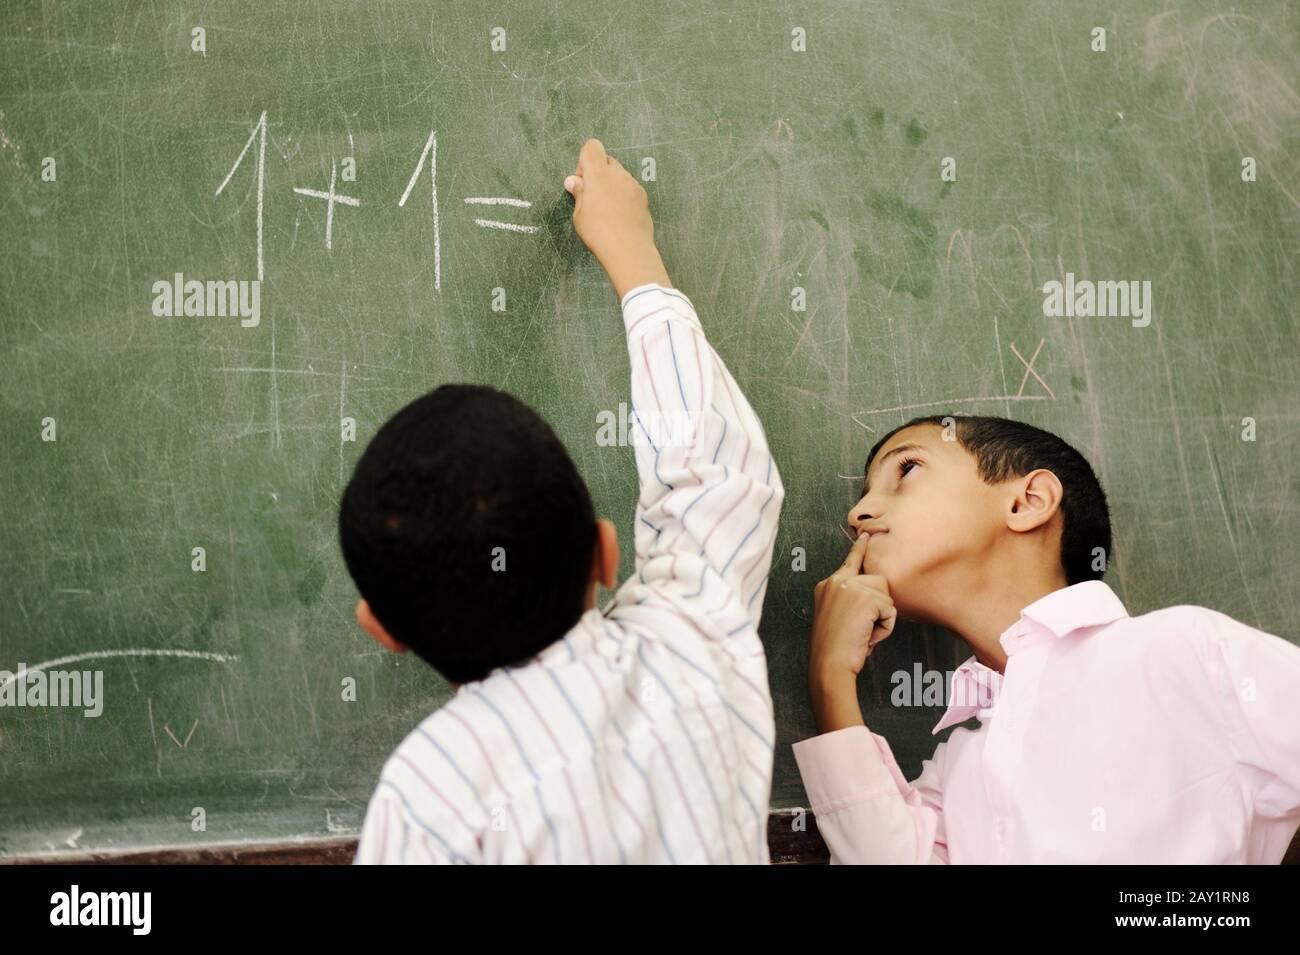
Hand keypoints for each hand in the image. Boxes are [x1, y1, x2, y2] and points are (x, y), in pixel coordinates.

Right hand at [564, 138, 670, 297]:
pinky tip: (620, 214)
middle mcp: (618, 174)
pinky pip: (629, 188)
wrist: (629, 250)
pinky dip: (623, 194)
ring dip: (611, 184)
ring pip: (619, 175)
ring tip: (607, 209)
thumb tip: (573, 181)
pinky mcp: (643, 196)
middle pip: (606, 160)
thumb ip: (578, 193)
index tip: (583, 180)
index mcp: (599, 174)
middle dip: (598, 173)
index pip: (592, 147)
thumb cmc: (599, 232)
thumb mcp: (580, 214)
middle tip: (592, 196)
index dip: (584, 160)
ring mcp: (633, 184)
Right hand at [809, 533, 896, 682]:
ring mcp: (849, 586)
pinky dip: (884, 627)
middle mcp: (836, 580)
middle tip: (862, 629)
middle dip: (879, 605)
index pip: (850, 562)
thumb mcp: (837, 617)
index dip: (860, 549)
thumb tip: (875, 597)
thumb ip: (849, 600)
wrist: (829, 664)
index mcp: (826, 585)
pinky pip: (890, 609)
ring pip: (886, 595)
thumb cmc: (834, 649)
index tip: (866, 534)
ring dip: (881, 617)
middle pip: (878, 581)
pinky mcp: (865, 596)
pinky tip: (867, 636)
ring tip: (862, 633)